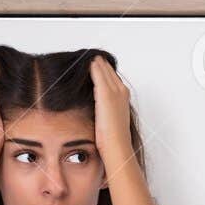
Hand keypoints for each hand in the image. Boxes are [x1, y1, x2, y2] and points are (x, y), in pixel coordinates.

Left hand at [90, 55, 134, 174]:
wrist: (117, 146)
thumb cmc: (113, 139)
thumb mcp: (109, 120)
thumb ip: (104, 108)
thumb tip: (94, 107)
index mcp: (124, 96)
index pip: (111, 75)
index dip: (100, 70)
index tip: (90, 65)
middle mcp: (122, 90)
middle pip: (107, 68)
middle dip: (95, 63)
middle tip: (82, 58)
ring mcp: (115, 90)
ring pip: (102, 67)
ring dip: (92, 62)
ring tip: (80, 58)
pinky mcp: (106, 92)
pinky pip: (96, 71)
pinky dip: (90, 66)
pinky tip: (81, 63)